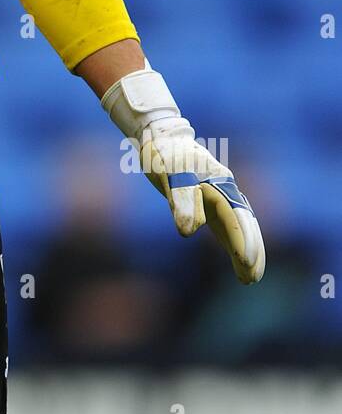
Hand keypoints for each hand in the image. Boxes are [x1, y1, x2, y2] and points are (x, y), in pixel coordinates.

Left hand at [102, 64, 264, 284]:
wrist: (160, 134)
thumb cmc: (165, 154)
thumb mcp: (170, 175)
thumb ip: (181, 202)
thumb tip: (189, 231)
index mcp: (218, 186)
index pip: (235, 219)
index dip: (242, 242)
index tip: (246, 263)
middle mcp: (224, 190)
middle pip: (244, 225)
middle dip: (250, 251)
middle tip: (253, 279)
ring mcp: (219, 193)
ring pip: (239, 225)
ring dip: (246, 248)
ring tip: (250, 276)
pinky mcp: (208, 197)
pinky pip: (228, 221)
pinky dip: (234, 238)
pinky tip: (234, 251)